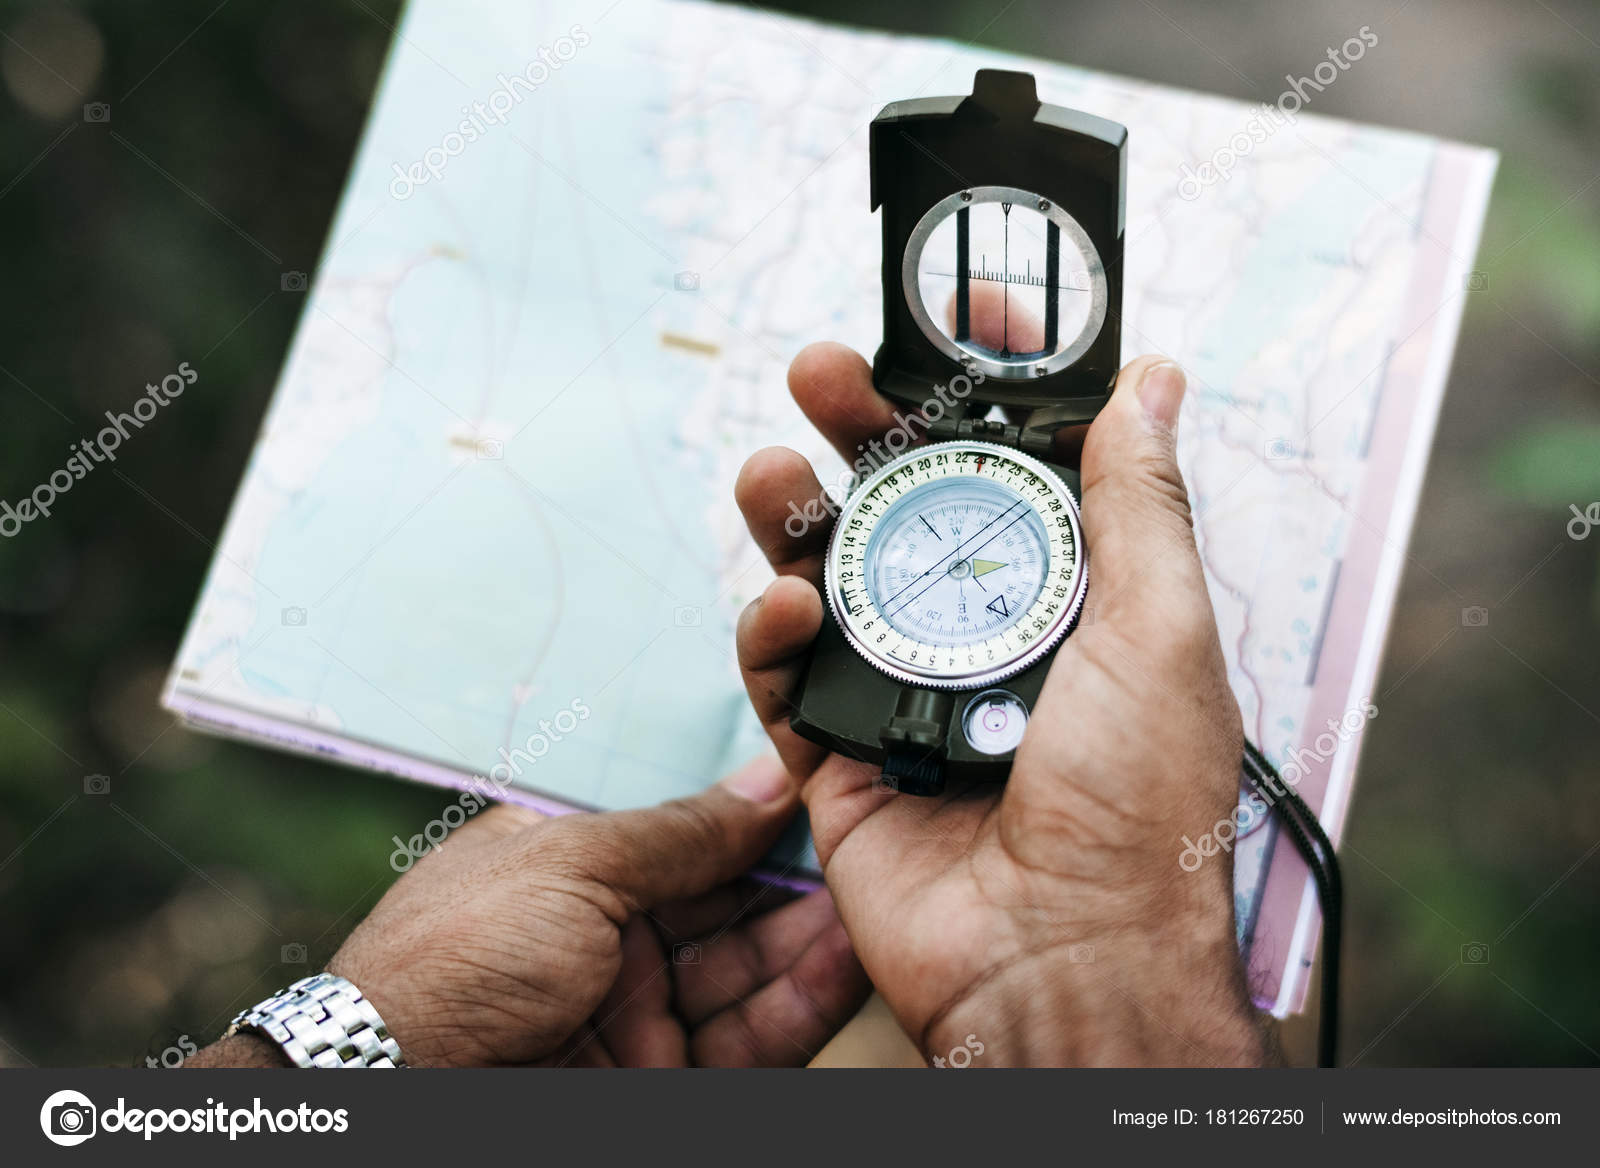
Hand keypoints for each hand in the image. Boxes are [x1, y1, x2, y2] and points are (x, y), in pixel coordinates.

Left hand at [315, 757, 867, 1066]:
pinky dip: (803, 1002)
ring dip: (813, 938)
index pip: (685, 836)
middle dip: (798, 878)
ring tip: (879, 898)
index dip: (754, 818)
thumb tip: (762, 781)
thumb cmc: (448, 964)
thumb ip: (679, 832)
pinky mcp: (662, 1076)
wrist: (400, 1094)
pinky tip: (848, 961)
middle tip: (871, 843)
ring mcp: (636, 1012)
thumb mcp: (570, 866)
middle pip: (727, 903)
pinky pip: (750, 1036)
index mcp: (568, 869)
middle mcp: (605, 938)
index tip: (824, 794)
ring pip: (749, 970)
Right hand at [733, 341, 1268, 1066]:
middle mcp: (981, 636)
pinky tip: (783, 605)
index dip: (976, 396)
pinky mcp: (840, 754)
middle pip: (900, 509)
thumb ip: (1138, 505)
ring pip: (829, 580)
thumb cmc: (1135, 811)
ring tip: (767, 470)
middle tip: (822, 373)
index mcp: (1068, 600)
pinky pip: (783, 677)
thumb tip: (1158, 388)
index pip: (1012, 470)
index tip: (951, 324)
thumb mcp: (1160, 630)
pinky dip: (768, 635)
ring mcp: (905, 694)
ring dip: (792, 518)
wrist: (1064, 958)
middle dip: (856, 435)